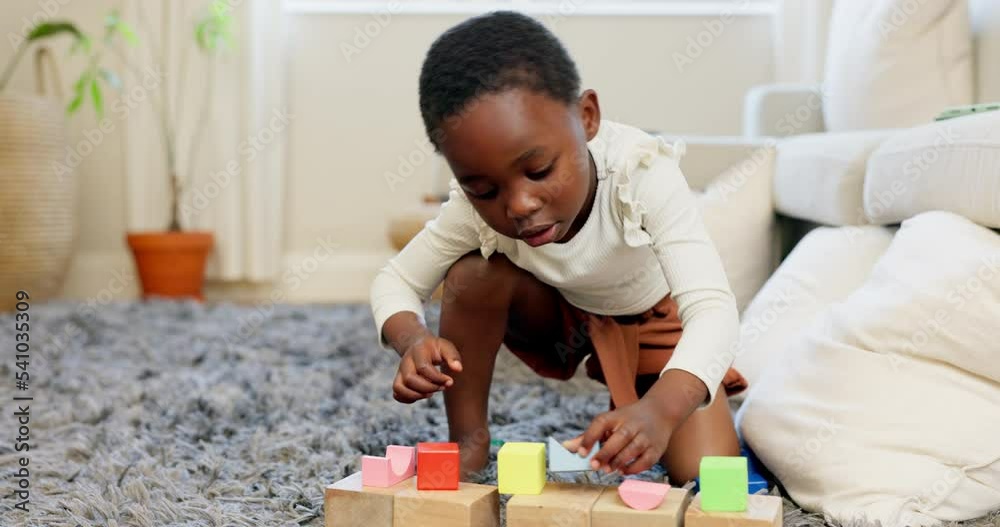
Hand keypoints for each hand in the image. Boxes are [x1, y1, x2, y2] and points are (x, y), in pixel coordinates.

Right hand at [392, 334, 462, 403]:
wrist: (419, 345)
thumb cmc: (435, 348)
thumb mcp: (446, 347)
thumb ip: (453, 356)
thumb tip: (458, 369)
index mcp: (418, 351)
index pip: (423, 368)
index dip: (437, 378)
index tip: (450, 381)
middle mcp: (405, 362)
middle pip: (410, 379)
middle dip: (428, 387)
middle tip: (442, 388)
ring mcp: (400, 372)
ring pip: (399, 388)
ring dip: (416, 395)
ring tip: (431, 393)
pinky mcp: (399, 380)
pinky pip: (397, 393)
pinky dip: (408, 399)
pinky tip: (423, 395)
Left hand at [563, 370, 707, 474]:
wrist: (660, 412)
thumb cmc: (627, 420)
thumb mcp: (608, 422)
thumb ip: (588, 436)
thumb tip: (566, 447)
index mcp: (616, 416)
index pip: (601, 423)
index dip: (590, 437)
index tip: (580, 453)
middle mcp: (632, 424)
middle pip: (620, 437)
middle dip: (606, 453)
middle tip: (594, 465)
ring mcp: (646, 436)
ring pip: (633, 449)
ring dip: (619, 461)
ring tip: (608, 470)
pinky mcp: (656, 448)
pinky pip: (646, 460)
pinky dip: (634, 468)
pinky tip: (623, 470)